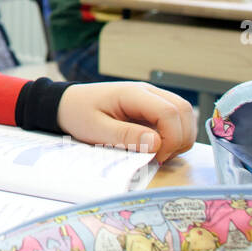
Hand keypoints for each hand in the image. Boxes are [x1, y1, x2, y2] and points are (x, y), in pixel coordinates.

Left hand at [56, 81, 195, 164]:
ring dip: (180, 137)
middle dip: (181, 138)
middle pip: (183, 111)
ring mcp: (152, 98)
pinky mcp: (152, 107)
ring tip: (159, 154)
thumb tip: (157, 143)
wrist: (67, 103)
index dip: (171, 138)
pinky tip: (158, 147)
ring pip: (184, 114)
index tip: (157, 158)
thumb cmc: (79, 114)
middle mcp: (148, 91)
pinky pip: (175, 119)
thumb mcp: (96, 129)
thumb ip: (125, 136)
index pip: (169, 112)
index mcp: (133, 93)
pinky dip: (175, 135)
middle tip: (160, 158)